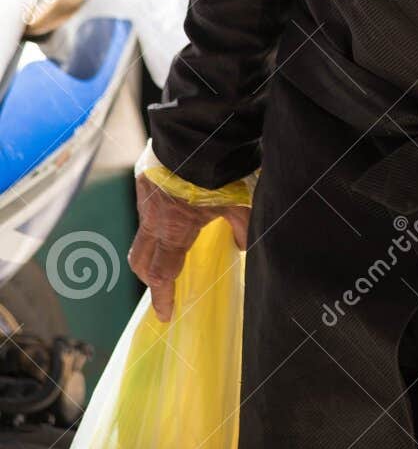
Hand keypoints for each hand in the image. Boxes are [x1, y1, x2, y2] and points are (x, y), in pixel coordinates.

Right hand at [128, 175, 249, 322]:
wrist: (192, 133)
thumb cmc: (214, 171)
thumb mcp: (237, 201)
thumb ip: (242, 226)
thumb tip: (244, 246)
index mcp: (172, 231)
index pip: (162, 275)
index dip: (163, 298)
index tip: (165, 315)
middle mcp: (152, 221)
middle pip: (142, 262)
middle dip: (151, 280)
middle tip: (165, 290)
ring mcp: (145, 202)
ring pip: (141, 238)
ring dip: (150, 253)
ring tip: (167, 260)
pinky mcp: (143, 183)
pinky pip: (144, 215)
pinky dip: (152, 228)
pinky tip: (169, 223)